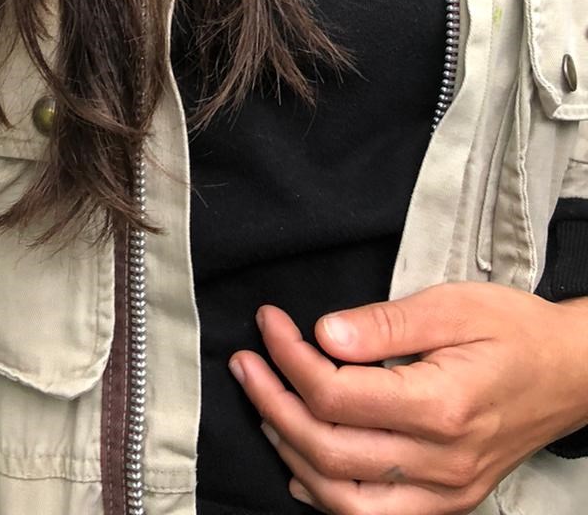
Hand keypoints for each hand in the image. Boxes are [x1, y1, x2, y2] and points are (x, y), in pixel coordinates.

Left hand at [230, 285, 587, 512]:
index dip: (288, 357)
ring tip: (265, 406)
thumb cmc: (513, 331)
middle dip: (272, 403)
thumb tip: (325, 333)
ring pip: (344, 499)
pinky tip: (301, 463)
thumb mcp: (451, 306)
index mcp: (442, 405)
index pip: (336, 394)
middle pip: (329, 449)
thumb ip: (385, 324)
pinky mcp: (448, 502)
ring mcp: (445, 491)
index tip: (269, 323)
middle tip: (247, 363)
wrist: (571, 373)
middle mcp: (442, 462)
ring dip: (292, 452)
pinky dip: (328, 496)